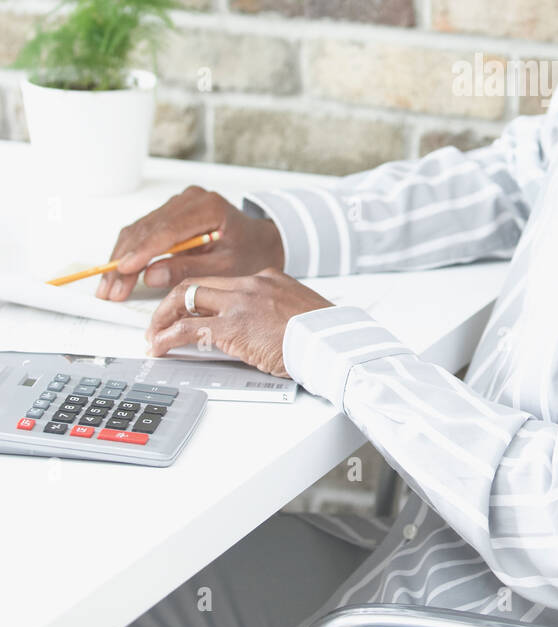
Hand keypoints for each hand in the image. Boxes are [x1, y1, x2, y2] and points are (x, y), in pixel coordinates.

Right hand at [96, 185, 283, 300]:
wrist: (259, 241)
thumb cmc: (249, 252)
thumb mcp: (227, 267)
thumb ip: (190, 269)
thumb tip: (151, 275)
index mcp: (208, 207)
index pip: (168, 228)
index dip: (143, 251)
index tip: (124, 270)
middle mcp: (189, 199)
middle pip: (147, 229)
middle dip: (125, 261)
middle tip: (110, 290)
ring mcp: (178, 204)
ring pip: (139, 230)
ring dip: (120, 259)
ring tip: (108, 288)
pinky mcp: (169, 213)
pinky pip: (143, 231)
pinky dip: (128, 253)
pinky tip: (117, 274)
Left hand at [145, 268, 333, 376]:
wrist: (335, 344)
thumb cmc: (324, 336)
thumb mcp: (297, 313)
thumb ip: (273, 312)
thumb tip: (258, 330)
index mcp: (267, 278)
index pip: (220, 282)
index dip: (197, 297)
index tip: (188, 310)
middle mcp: (251, 284)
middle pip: (196, 284)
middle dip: (171, 303)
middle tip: (159, 322)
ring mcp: (241, 303)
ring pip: (186, 298)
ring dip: (163, 318)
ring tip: (154, 337)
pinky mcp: (234, 327)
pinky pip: (188, 328)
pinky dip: (167, 338)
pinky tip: (160, 348)